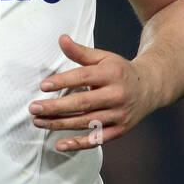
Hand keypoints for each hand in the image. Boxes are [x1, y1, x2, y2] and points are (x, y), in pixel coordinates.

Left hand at [28, 33, 155, 150]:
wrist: (150, 88)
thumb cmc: (119, 71)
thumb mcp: (103, 58)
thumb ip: (81, 52)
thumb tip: (61, 39)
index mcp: (112, 74)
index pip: (84, 77)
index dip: (63, 81)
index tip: (43, 86)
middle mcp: (117, 95)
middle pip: (82, 103)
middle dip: (56, 107)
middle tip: (34, 108)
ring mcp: (119, 115)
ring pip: (86, 122)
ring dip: (60, 124)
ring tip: (38, 121)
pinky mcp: (119, 130)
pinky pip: (97, 140)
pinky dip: (78, 144)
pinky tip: (60, 144)